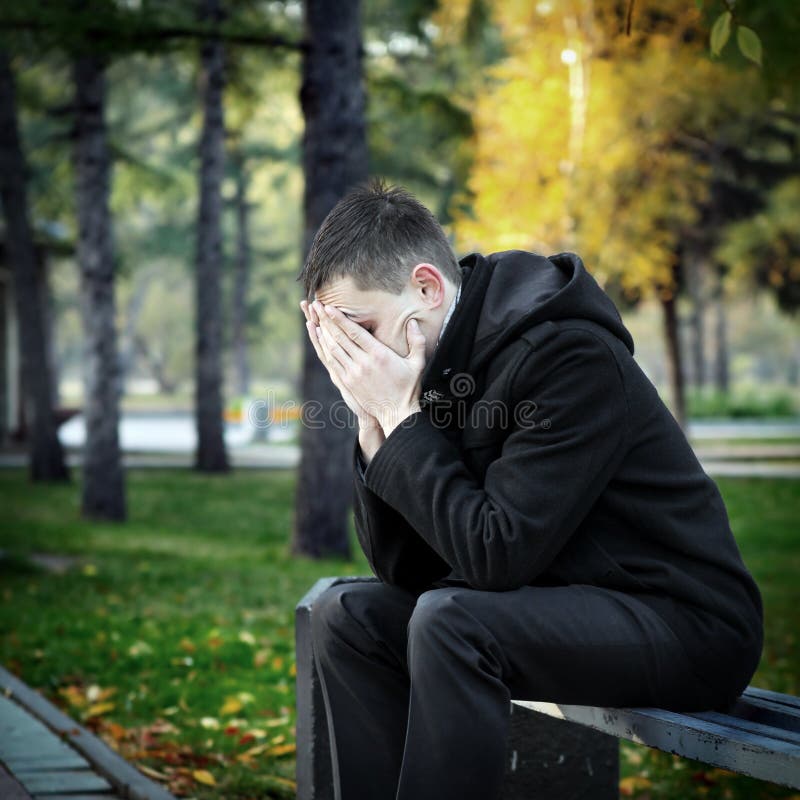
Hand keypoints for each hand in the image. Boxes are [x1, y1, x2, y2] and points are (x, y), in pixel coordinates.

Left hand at [312, 299, 425, 437]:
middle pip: (340, 337)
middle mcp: (363, 363)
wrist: (396, 413)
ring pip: (333, 349)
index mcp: (379, 355)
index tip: (329, 307)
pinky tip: (320, 339)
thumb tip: (412, 322)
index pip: (355, 332)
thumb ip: (417, 341)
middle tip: (316, 307)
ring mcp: (353, 373)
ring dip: (323, 333)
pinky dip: (325, 349)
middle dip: (327, 321)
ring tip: (314, 319)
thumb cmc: (408, 387)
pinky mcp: (348, 382)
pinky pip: (333, 362)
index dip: (340, 319)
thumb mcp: (417, 363)